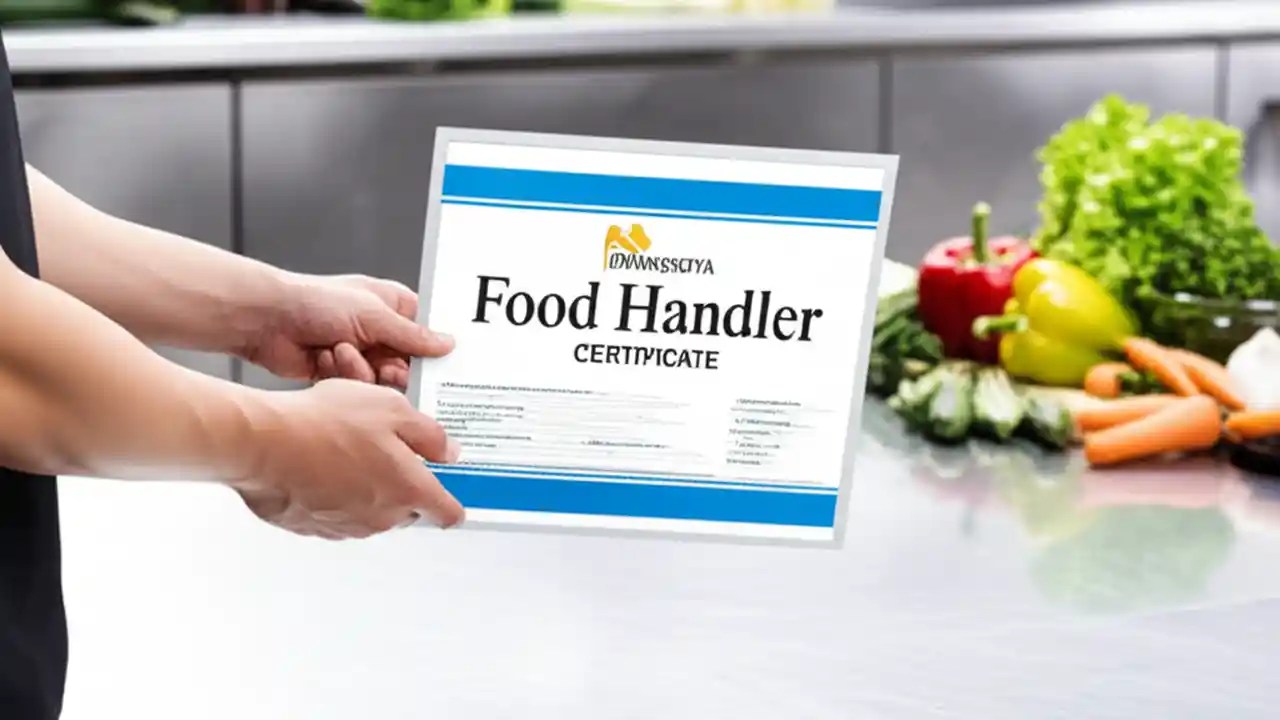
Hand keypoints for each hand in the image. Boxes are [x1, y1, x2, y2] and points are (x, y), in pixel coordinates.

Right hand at [234, 378, 464, 538]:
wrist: (263, 442)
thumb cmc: (325, 423)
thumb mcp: (393, 408)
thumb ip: (430, 435)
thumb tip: (449, 452)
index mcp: (409, 489)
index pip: (448, 514)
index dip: (452, 503)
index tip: (448, 493)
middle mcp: (382, 517)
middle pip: (408, 510)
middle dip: (402, 485)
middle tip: (382, 450)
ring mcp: (347, 526)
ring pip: (371, 511)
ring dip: (365, 488)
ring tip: (345, 449)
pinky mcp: (314, 528)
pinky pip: (336, 514)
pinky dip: (334, 495)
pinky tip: (319, 465)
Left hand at [241, 273, 452, 388]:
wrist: (267, 319)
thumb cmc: (315, 301)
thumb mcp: (373, 315)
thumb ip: (412, 335)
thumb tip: (447, 344)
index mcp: (392, 305)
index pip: (426, 332)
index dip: (432, 350)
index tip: (438, 367)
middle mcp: (378, 329)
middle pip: (407, 363)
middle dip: (395, 367)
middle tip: (387, 367)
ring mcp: (359, 351)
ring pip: (382, 379)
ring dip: (362, 369)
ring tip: (342, 351)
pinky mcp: (340, 372)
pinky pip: (358, 386)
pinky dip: (343, 375)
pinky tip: (326, 358)